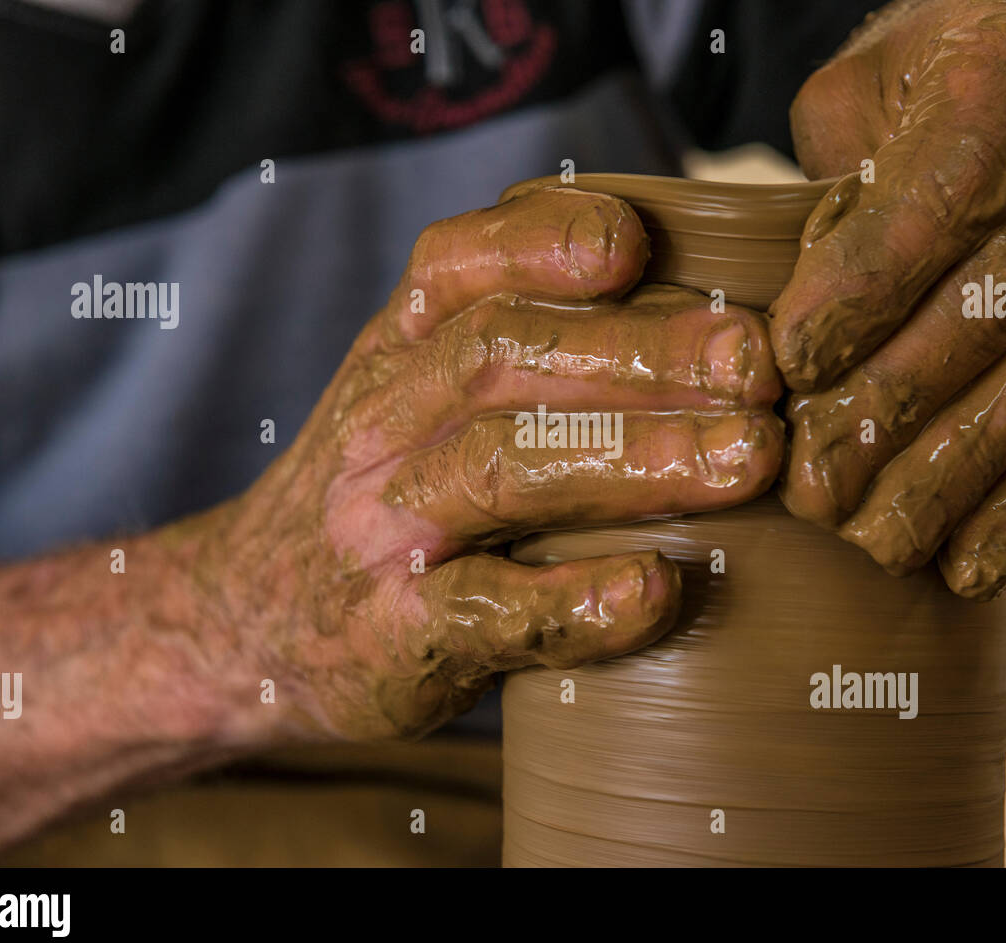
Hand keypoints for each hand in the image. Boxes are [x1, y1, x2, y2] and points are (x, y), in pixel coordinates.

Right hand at [201, 188, 782, 739]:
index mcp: (395, 352)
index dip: (547, 242)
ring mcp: (382, 532)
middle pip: (500, 361)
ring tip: (745, 458)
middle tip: (756, 364)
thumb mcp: (416, 393)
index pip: (458, 268)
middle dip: (637, 352)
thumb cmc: (383, 494)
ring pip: (500, 470)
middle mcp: (381, 426)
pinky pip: (483, 612)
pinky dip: (572, 600)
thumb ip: (518, 343)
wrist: (249, 623)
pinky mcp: (395, 637)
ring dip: (631, 458)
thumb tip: (696, 309)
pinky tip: (653, 590)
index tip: (642, 242)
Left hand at [770, 0, 1005, 598]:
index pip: (948, 194)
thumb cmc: (930, 80)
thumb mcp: (864, 91)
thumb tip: (785, 334)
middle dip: (898, 407)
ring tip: (876, 542)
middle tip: (814, 486)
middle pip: (1001, 302)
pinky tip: (969, 561)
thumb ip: (828, 187)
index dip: (866, 288)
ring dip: (957, 475)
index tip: (789, 366)